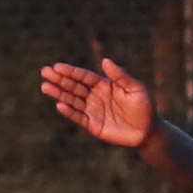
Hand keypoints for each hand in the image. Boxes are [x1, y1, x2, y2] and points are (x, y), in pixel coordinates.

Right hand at [40, 58, 157, 148]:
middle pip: (74, 86)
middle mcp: (95, 96)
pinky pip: (79, 117)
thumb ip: (120, 76)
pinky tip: (59, 105)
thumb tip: (105, 61)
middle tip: (44, 72)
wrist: (148, 131)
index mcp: (104, 85)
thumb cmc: (144, 107)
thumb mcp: (135, 88)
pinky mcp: (93, 125)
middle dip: (60, 79)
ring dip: (59, 94)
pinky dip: (69, 112)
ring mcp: (93, 111)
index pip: (84, 76)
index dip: (71, 72)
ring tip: (45, 87)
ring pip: (73, 101)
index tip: (57, 66)